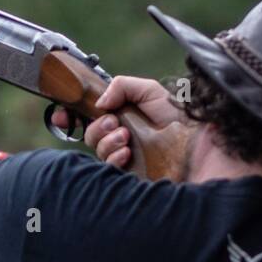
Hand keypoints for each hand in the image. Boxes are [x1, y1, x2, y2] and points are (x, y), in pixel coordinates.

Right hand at [51, 75, 182, 167]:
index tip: (61, 115)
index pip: (89, 116)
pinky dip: (113, 157)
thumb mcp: (151, 91)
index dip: (71, 115)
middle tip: (113, 123)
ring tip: (125, 137)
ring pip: (96, 149)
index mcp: (123, 116)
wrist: (199, 147)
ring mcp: (125, 156)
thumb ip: (122, 86)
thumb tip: (100, 102)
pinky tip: (127, 153)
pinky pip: (108, 167)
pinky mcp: (128, 175)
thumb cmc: (180, 119)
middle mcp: (121, 136)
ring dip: (106, 140)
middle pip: (89, 133)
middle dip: (96, 126)